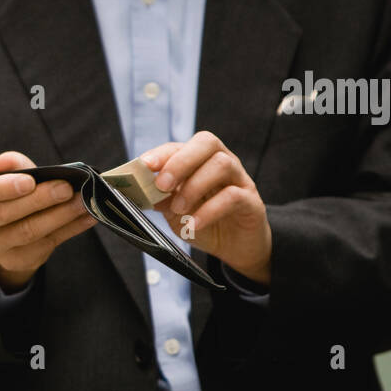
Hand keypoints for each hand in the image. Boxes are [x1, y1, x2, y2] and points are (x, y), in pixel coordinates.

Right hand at [0, 151, 95, 291]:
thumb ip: (8, 164)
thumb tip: (13, 163)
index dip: (3, 188)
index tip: (30, 181)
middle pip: (8, 214)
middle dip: (40, 200)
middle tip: (66, 187)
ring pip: (29, 232)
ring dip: (59, 216)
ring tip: (82, 201)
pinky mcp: (16, 260)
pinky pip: (46, 245)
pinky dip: (70, 230)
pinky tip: (86, 217)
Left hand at [142, 131, 271, 284]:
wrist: (235, 248)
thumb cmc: (204, 223)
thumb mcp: (176, 212)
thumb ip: (161, 199)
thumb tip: (139, 191)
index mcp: (200, 161)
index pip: (181, 146)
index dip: (161, 153)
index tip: (144, 165)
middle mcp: (222, 163)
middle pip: (206, 143)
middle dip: (180, 161)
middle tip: (162, 185)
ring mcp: (239, 180)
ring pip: (221, 164)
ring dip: (194, 186)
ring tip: (179, 209)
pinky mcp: (251, 201)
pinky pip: (232, 196)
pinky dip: (209, 210)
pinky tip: (194, 224)